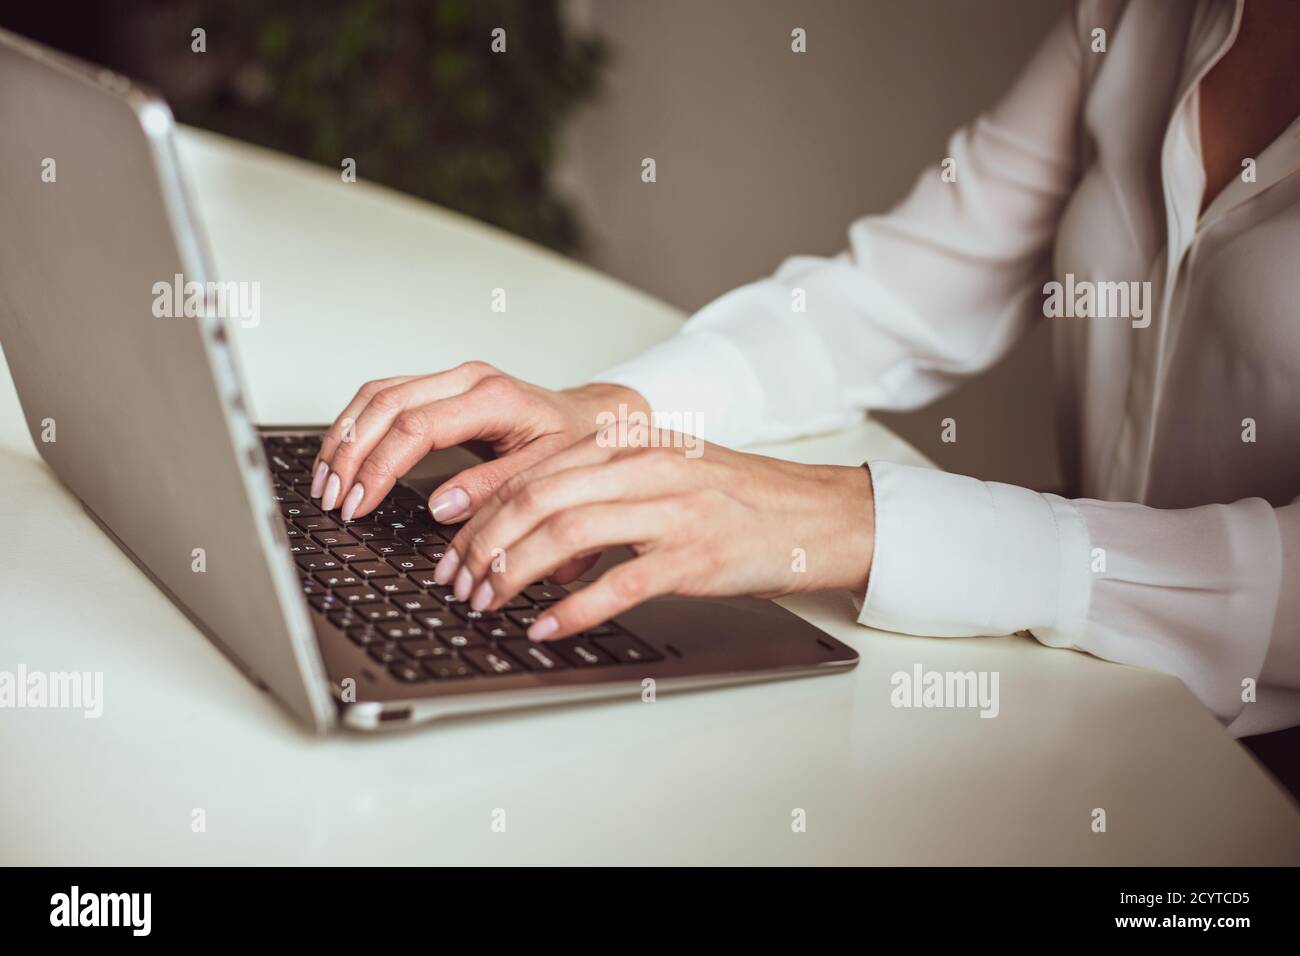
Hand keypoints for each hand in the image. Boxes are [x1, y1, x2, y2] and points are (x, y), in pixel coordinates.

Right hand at [310, 362, 647, 523]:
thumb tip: (440, 507)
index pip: (416, 426)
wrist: (590, 418)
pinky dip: (355, 425)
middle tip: (332, 498)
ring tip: (325, 482)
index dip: (379, 467)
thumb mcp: (547, 472)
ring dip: (343, 438)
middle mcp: (466, 379)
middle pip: (386, 405)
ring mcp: (451, 379)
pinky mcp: (440, 387)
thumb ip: (494, 490)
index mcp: (493, 397)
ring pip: (377, 395)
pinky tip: (341, 455)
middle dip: (350, 454)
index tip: (358, 503)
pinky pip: (384, 396)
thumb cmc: (573, 443)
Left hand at [433, 428, 875, 640]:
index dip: (479, 511)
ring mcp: (670, 510)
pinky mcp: (695, 556)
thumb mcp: (660, 472)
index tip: (449, 547)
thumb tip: (528, 527)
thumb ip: (597, 486)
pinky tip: (544, 627)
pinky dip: (572, 608)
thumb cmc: (734, 499)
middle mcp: (642, 467)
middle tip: (456, 583)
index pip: (531, 470)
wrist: (811, 513)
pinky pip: (619, 581)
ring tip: (487, 604)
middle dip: (482, 545)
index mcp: (627, 443)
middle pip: (536, 498)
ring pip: (567, 532)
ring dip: (513, 574)